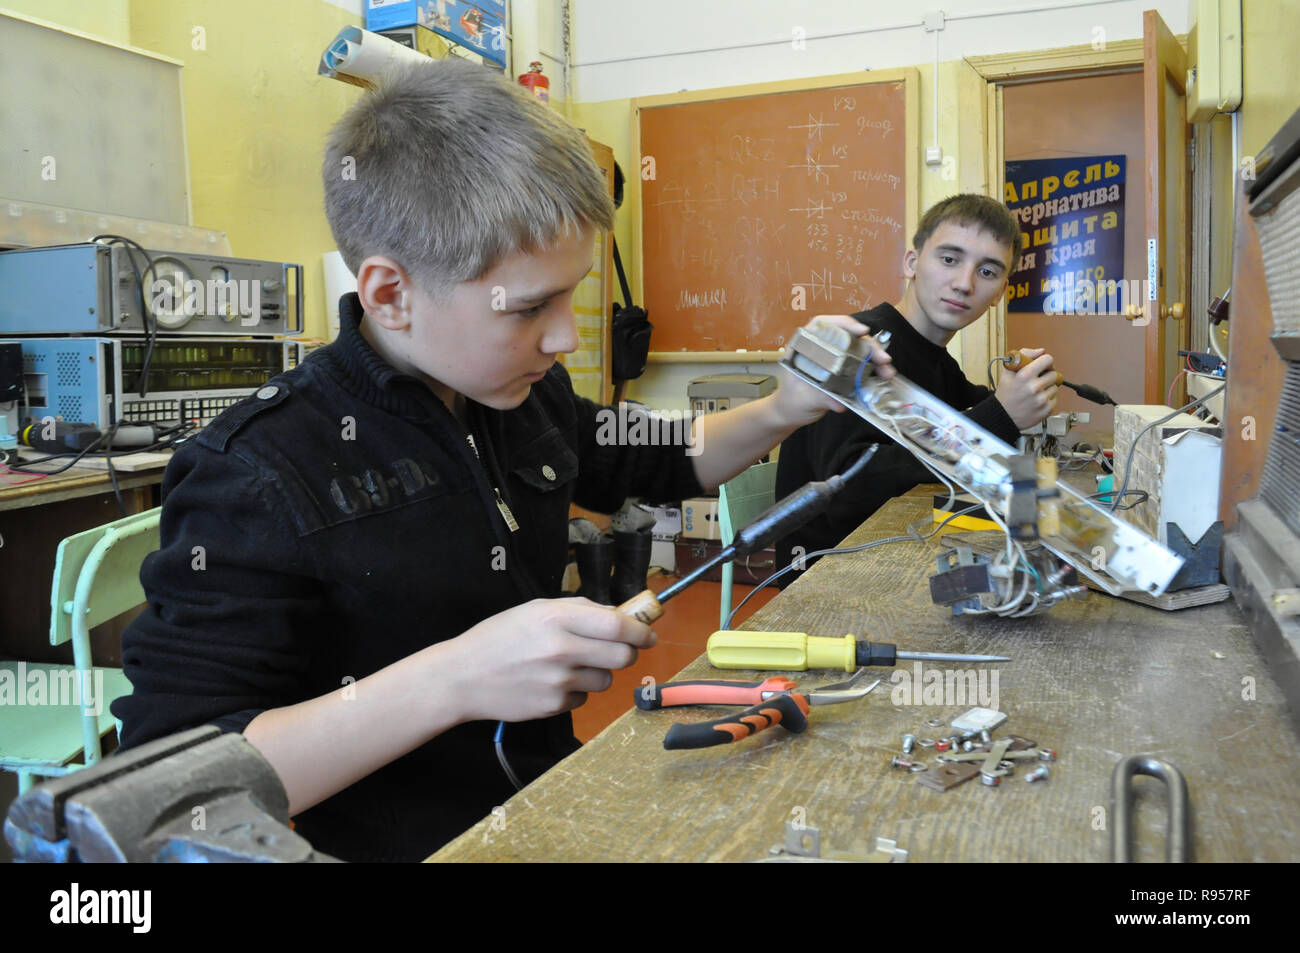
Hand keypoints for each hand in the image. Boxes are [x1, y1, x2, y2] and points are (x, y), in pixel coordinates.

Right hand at [444, 597, 655, 721]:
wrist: (461, 677)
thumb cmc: (499, 638)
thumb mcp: (534, 609)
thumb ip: (578, 610)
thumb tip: (619, 615)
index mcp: (556, 617)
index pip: (617, 626)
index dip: (641, 630)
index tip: (648, 633)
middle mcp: (561, 649)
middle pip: (623, 656)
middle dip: (627, 652)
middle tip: (618, 650)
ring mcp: (558, 681)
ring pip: (605, 680)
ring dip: (598, 673)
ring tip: (570, 666)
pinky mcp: (554, 706)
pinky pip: (583, 699)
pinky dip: (575, 692)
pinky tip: (550, 683)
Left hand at [773, 314, 894, 427]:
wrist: (791, 413)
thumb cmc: (791, 401)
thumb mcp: (802, 399)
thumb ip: (819, 398)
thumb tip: (838, 403)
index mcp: (805, 347)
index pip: (824, 325)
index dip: (844, 324)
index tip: (862, 331)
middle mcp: (821, 348)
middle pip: (848, 338)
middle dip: (869, 346)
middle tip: (884, 359)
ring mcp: (834, 359)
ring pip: (858, 351)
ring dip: (875, 359)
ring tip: (888, 372)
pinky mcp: (843, 371)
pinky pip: (861, 366)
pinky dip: (873, 371)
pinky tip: (883, 377)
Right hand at [994, 348, 1058, 428]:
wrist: (1002, 417)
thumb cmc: (1005, 393)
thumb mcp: (1008, 371)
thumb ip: (1024, 355)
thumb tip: (1041, 351)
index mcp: (1025, 375)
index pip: (1048, 359)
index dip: (1045, 362)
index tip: (1042, 367)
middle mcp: (1034, 387)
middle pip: (1054, 374)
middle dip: (1046, 376)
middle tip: (1037, 381)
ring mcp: (1041, 399)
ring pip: (1055, 387)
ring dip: (1047, 388)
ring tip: (1035, 393)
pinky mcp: (1047, 410)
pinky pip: (1055, 398)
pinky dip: (1048, 399)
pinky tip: (1036, 401)